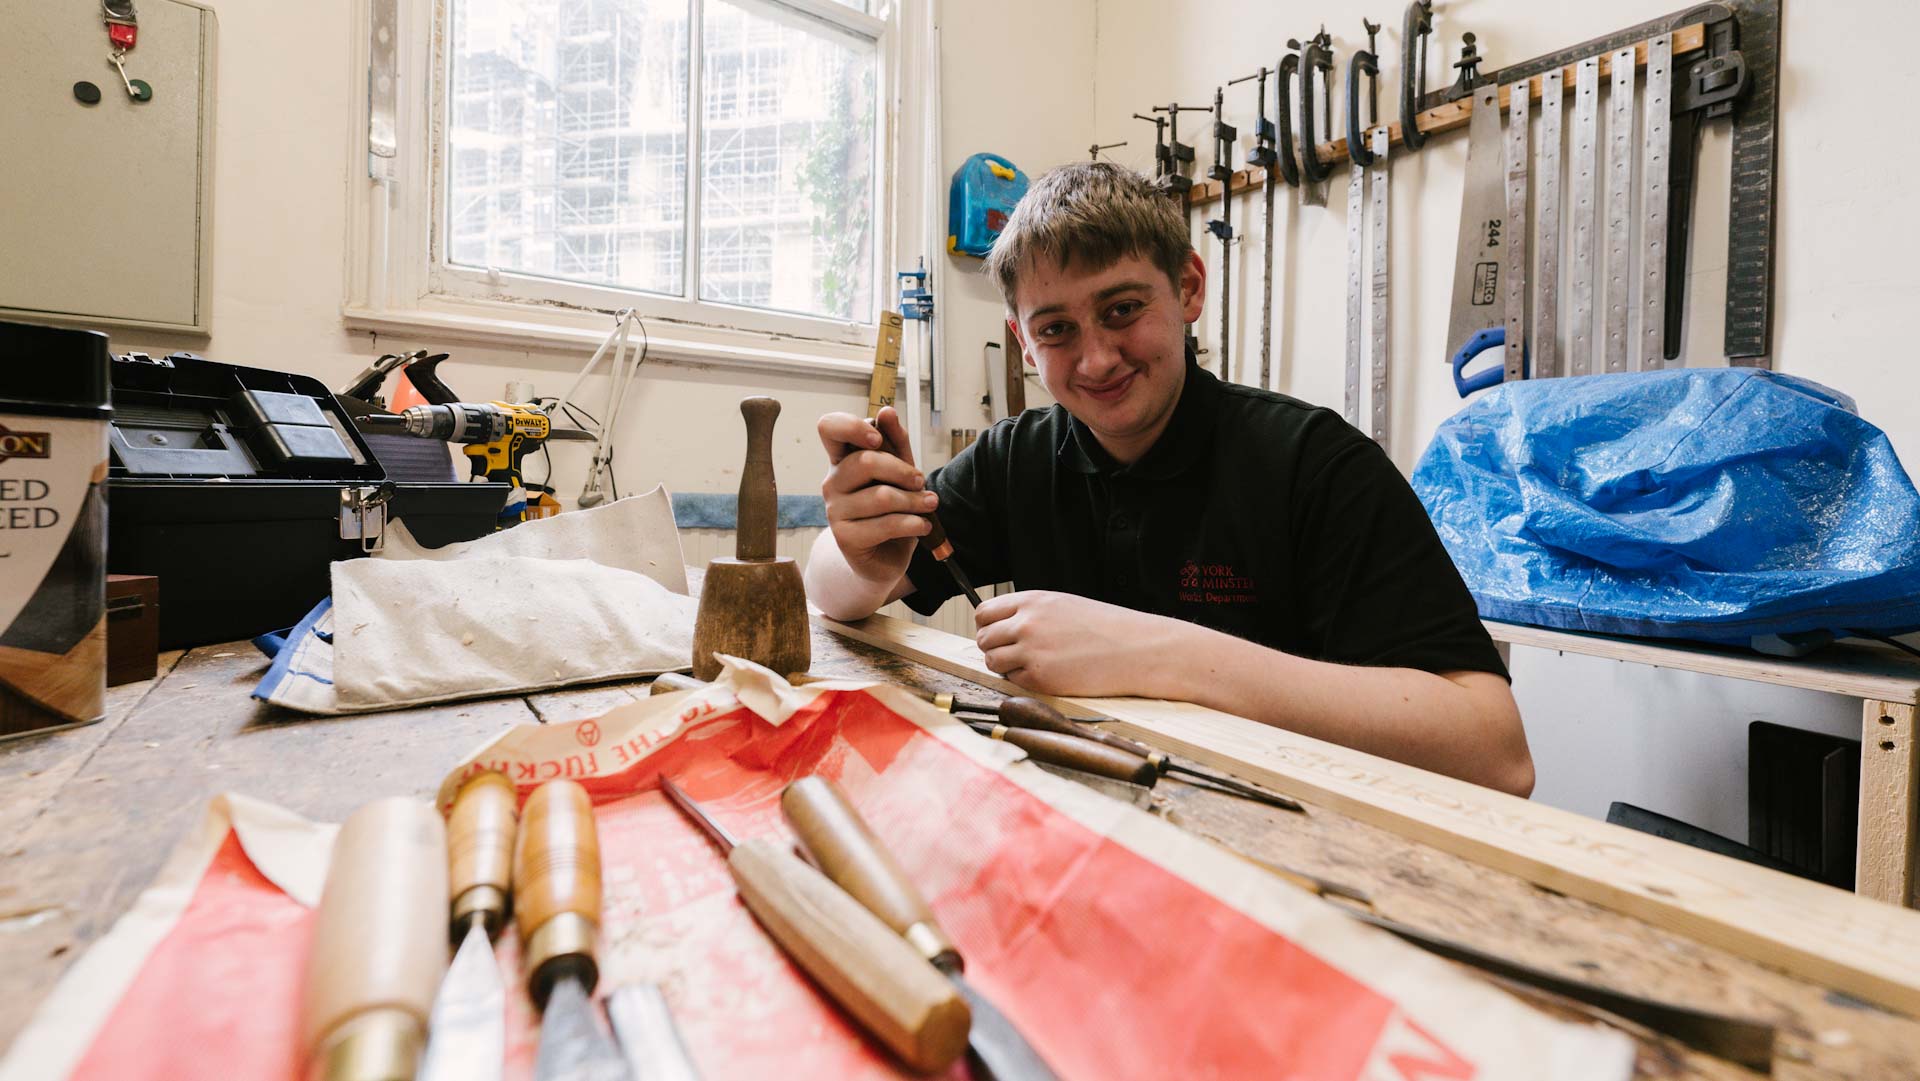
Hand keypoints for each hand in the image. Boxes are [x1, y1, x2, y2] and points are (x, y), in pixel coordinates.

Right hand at [817, 406, 936, 586]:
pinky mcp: (845, 538)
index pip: (829, 427)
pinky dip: (913, 523)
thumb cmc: (892, 509)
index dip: (853, 426)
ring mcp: (834, 510)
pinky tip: (923, 525)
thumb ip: (895, 441)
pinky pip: (886, 524)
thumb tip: (887, 411)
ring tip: (929, 505)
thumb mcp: (899, 471)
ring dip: (915, 501)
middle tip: (921, 482)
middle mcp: (832, 482)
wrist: (885, 556)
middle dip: (903, 471)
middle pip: (866, 461)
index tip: (878, 439)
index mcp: (842, 459)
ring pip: (881, 496)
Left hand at [973, 590, 1188, 696]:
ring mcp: (1031, 651)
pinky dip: (1024, 680)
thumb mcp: (1062, 605)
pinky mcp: (1040, 678)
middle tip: (1014, 653)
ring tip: (1032, 664)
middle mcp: (1027, 624)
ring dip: (1006, 665)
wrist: (1134, 649)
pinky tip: (1048, 674)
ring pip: (993, 661)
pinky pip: (1013, 681)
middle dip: (994, 648)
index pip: (984, 613)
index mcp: (1032, 601)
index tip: (995, 633)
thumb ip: (1029, 612)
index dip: (986, 626)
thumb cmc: (1104, 627)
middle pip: (983, 639)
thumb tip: (998, 626)